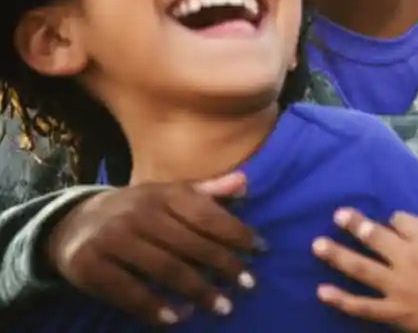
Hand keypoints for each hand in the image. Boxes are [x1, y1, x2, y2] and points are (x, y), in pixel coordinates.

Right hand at [47, 172, 261, 324]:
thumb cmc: (137, 210)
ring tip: (223, 307)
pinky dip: (153, 306)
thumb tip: (245, 183)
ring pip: (164, 269)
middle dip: (223, 265)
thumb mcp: (168, 195)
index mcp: (162, 193)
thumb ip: (207, 193)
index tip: (260, 250)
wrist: (72, 223)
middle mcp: (138, 212)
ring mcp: (112, 238)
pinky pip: (127, 291)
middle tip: (248, 285)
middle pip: (190, 244)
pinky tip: (176, 318)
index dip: (235, 232)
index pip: (206, 215)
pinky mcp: (89, 265)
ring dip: (197, 290)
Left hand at [314, 208, 417, 332]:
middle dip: (354, 224)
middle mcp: (408, 256)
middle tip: (338, 215)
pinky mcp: (394, 311)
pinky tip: (322, 292)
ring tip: (317, 244)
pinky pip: (362, 305)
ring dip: (337, 254)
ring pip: (360, 266)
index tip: (391, 221)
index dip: (395, 220)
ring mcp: (398, 284)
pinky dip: (340, 299)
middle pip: (374, 235)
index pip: (401, 220)